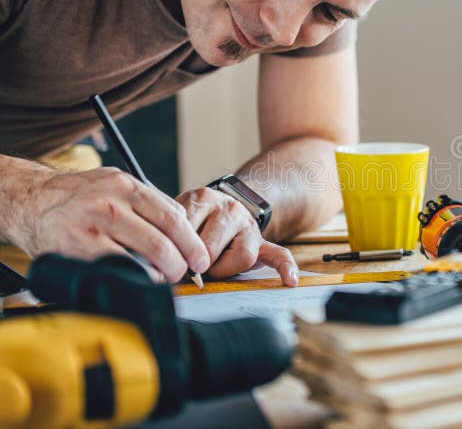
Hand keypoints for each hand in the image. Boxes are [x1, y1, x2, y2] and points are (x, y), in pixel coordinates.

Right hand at [19, 167, 209, 282]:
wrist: (31, 201)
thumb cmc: (79, 197)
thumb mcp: (115, 185)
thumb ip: (148, 202)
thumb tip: (185, 227)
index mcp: (126, 185)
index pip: (173, 216)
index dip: (192, 241)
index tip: (200, 257)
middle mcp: (111, 202)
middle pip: (165, 237)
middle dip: (183, 260)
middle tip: (187, 272)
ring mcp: (94, 226)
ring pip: (149, 254)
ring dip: (165, 271)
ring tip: (167, 277)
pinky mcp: (79, 248)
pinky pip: (121, 268)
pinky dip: (139, 278)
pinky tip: (142, 279)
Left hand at [175, 187, 298, 285]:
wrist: (221, 206)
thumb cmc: (193, 218)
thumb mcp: (177, 214)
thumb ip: (168, 232)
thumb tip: (156, 264)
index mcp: (203, 198)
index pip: (186, 235)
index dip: (176, 254)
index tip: (170, 260)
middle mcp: (230, 209)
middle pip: (210, 250)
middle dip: (198, 263)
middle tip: (192, 262)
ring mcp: (249, 227)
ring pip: (243, 257)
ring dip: (224, 269)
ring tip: (214, 265)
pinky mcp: (263, 244)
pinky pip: (280, 255)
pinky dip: (285, 268)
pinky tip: (289, 280)